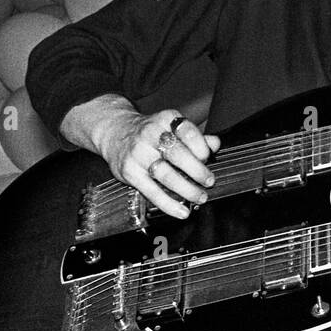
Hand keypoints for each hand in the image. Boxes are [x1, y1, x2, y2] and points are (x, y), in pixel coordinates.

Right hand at [97, 108, 222, 217]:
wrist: (115, 131)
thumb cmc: (151, 132)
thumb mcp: (172, 127)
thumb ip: (196, 137)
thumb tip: (215, 144)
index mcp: (165, 120)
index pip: (187, 131)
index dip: (201, 146)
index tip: (208, 158)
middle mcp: (150, 134)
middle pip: (177, 154)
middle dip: (197, 171)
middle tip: (209, 182)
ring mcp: (138, 153)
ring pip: (165, 174)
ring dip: (186, 189)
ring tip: (199, 197)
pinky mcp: (129, 172)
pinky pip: (151, 191)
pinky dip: (168, 204)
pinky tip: (181, 211)